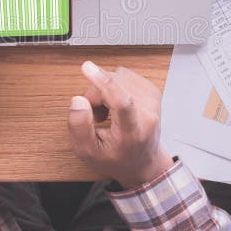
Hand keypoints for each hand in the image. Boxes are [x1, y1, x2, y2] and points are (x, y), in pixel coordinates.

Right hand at [67, 61, 173, 189]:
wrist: (143, 162)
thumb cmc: (116, 159)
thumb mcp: (89, 153)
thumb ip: (79, 127)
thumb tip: (78, 100)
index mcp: (133, 132)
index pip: (122, 101)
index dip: (103, 83)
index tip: (87, 68)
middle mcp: (148, 114)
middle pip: (113, 85)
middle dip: (95, 95)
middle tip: (95, 116)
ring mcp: (152, 100)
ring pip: (117, 76)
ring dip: (104, 90)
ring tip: (106, 112)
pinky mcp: (152, 90)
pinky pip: (123, 75)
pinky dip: (113, 86)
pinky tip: (114, 104)